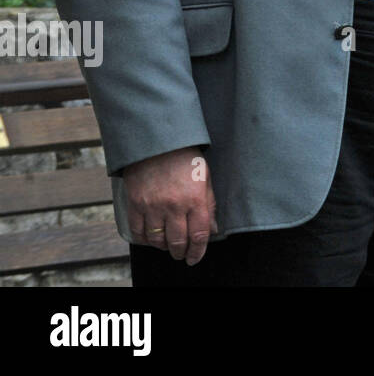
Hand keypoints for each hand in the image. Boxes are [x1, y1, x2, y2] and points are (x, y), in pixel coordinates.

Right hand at [124, 146, 216, 264]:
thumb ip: (209, 204)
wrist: (157, 142)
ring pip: (157, 240)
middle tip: (181, 254)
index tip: (194, 258)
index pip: (199, 235)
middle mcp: (174, 205)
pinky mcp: (135, 204)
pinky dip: (145, 240)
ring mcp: (153, 206)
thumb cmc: (186, 158)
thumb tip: (212, 229)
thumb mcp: (205, 177)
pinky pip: (138, 232)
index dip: (198, 251)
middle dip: (181, 252)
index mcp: (195, 199)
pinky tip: (151, 238)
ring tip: (167, 245)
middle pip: (178, 241)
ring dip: (163, 247)